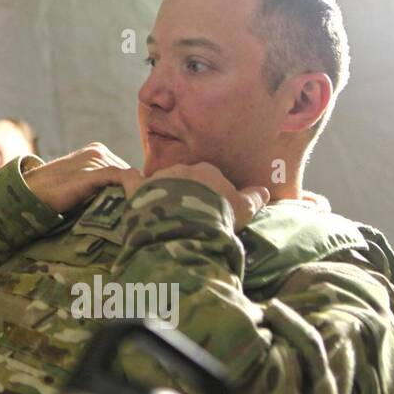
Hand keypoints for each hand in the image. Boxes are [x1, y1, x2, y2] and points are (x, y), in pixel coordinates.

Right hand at [24, 143, 142, 213]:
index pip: (125, 171)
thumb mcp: (81, 186)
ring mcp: (96, 159)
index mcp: (96, 151)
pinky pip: (122, 177)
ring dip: (137, 192)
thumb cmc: (53, 194)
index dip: (133, 188)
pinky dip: (132, 190)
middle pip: (129, 173)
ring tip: (141, 212)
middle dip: (136, 190)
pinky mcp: (92, 171)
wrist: (30, 193)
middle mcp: (98, 151)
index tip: (139, 205)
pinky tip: (136, 204)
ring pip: (129, 176)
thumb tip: (126, 202)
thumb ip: (101, 187)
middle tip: (141, 211)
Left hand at [122, 162, 268, 231]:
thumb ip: (254, 197)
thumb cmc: (219, 217)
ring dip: (162, 192)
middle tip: (187, 212)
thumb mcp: (245, 209)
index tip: (210, 209)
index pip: (211, 180)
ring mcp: (159, 178)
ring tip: (164, 213)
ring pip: (161, 181)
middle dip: (186, 192)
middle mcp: (183, 168)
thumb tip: (265, 190)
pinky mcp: (138, 189)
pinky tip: (127, 185)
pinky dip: (129, 182)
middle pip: (185, 179)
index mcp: (208, 171)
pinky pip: (131, 181)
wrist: (186, 224)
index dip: (211, 196)